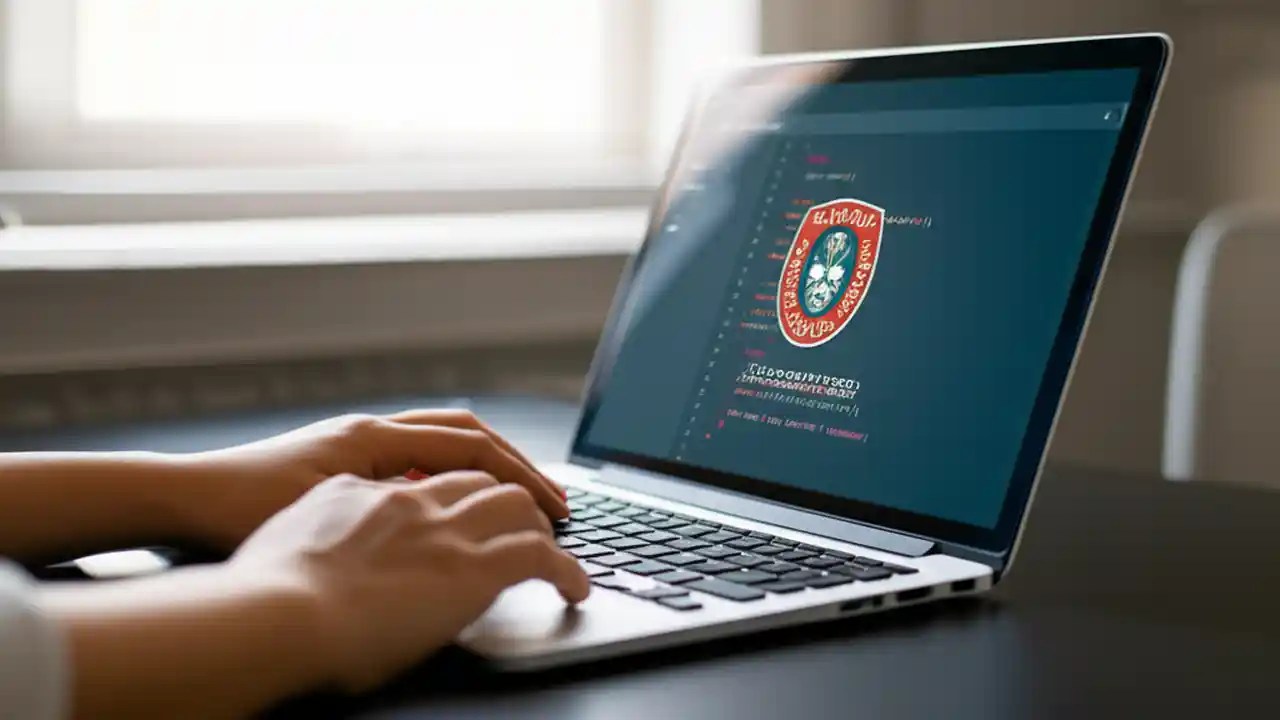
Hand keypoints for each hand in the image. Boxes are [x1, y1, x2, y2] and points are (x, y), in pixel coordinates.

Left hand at [178, 409, 568, 550]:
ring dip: (481, 466)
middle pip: (464, 431)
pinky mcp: (342, 460)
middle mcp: (369, 429)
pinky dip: (445, 477)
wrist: (184, 499)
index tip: (552, 504)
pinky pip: (412, 460)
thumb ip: (393, 507)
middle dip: (513, 463)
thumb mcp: (329, 509)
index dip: (519, 475)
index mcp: (374, 436)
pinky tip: (449, 510)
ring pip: (439, 441)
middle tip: (549, 498)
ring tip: (512, 499)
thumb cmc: (242, 507)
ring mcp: (355, 441)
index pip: (470, 446)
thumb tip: (452, 512)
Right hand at [229, 472, 589, 692]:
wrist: (272, 613)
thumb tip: (340, 543)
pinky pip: (538, 554)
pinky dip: (564, 567)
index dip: (458, 478)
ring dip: (539, 519)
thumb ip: (326, 525)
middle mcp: (407, 496)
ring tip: (558, 541)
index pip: (425, 465)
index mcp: (357, 484)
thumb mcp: (288, 535)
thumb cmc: (261, 591)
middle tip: (533, 512)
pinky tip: (573, 585)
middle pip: (478, 470)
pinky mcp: (470, 567)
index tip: (474, 493)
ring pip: (513, 501)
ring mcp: (441, 527)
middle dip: (511, 488)